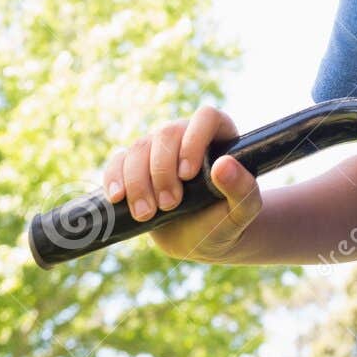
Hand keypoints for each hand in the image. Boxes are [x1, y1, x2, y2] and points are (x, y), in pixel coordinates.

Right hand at [102, 105, 261, 262]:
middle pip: (166, 133)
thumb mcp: (242, 211)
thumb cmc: (226, 221)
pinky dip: (114, 178)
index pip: (205, 117)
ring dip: (138, 182)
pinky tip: (118, 198)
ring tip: (147, 214)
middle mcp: (186, 134)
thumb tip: (224, 165)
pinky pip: (118, 161)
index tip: (188, 174)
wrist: (200, 240)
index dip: (194, 140)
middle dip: (162, 171)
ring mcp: (158, 149)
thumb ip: (242, 189)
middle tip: (169, 205)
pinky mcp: (135, 167)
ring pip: (139, 147)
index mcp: (219, 135)